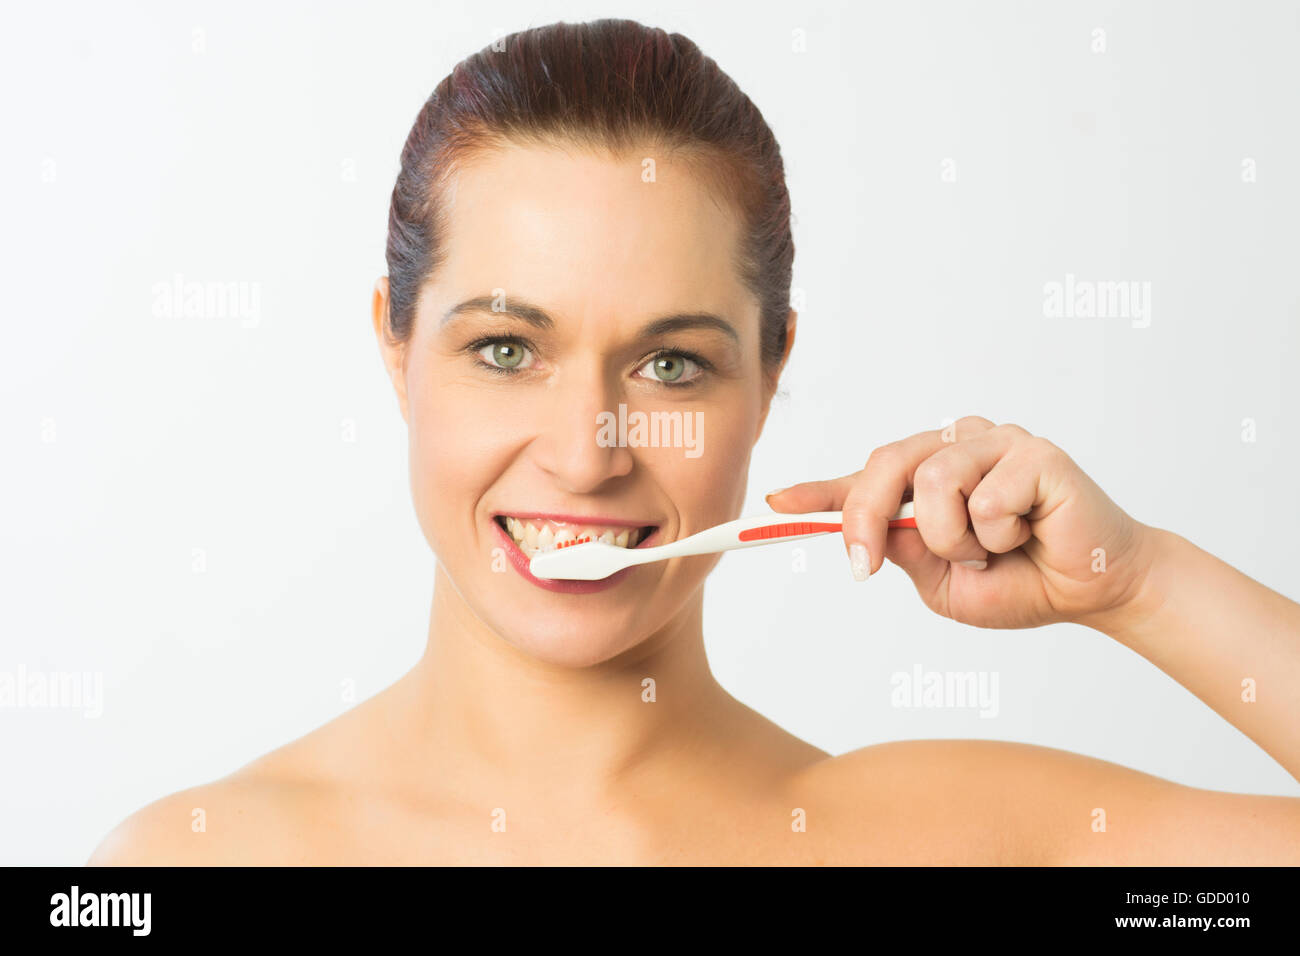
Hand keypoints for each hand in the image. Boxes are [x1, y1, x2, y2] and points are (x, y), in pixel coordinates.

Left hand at [765, 416, 1158, 630]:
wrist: (1091, 591)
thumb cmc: (1019, 581)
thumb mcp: (941, 582)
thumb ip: (902, 551)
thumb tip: (862, 529)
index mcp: (930, 475)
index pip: (866, 477)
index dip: (819, 491)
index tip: (775, 503)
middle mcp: (956, 446)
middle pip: (886, 464)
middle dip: (865, 519)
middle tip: (863, 566)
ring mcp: (995, 442)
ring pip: (934, 483)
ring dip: (955, 540)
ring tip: (993, 549)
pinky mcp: (1033, 451)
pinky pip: (986, 498)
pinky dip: (1000, 535)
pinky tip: (1030, 532)